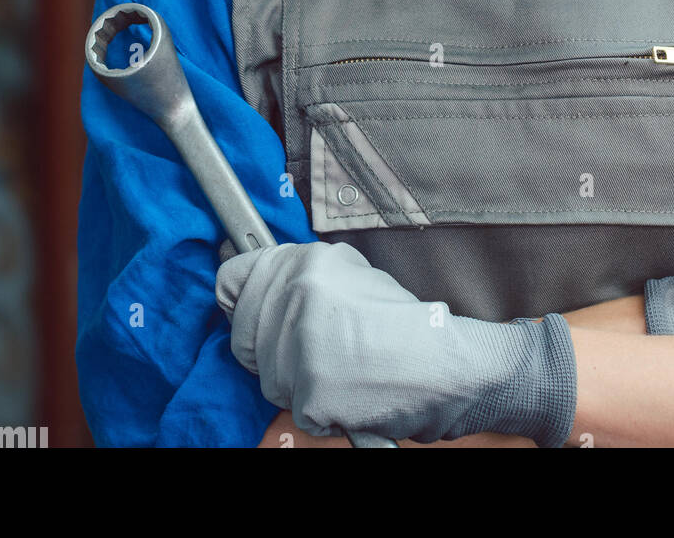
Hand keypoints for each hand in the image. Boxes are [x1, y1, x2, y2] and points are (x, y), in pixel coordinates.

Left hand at [216, 240, 575, 445]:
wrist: (442, 364)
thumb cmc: (403, 322)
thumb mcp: (352, 273)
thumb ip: (301, 275)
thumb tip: (253, 278)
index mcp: (306, 263)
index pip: (231, 278)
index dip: (239, 299)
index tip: (247, 309)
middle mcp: (296, 298)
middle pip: (242, 335)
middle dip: (267, 347)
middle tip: (311, 350)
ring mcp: (299, 346)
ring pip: (266, 375)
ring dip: (296, 380)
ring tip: (340, 370)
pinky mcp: (308, 391)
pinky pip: (294, 408)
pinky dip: (319, 410)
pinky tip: (348, 393)